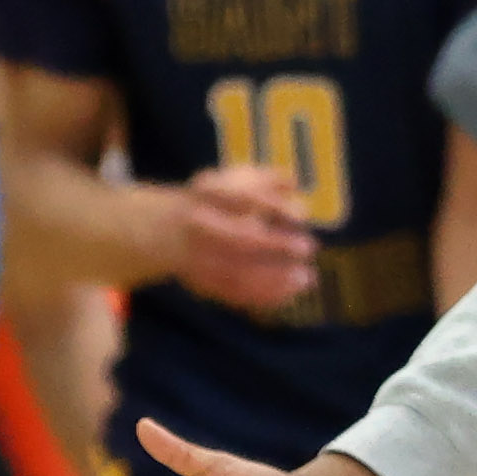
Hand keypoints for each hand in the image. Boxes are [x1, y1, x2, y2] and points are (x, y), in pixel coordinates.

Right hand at [168, 167, 318, 315]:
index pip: (241, 198)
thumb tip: (294, 182)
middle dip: (277, 246)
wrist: (167, 229)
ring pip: (239, 272)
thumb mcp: (232, 180)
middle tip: (309, 247)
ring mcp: (198, 258)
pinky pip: (236, 294)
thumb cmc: (213, 202)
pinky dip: (265, 296)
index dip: (273, 208)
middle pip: (240, 239)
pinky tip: (292, 291)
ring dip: (276, 278)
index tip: (302, 215)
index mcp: (207, 194)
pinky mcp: (202, 283)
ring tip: (307, 277)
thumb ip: (265, 179)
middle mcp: (200, 225)